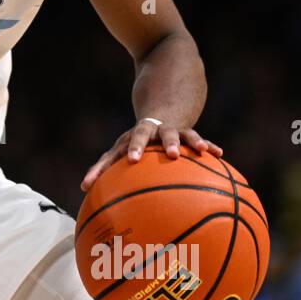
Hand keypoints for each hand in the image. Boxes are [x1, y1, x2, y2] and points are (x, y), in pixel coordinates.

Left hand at [80, 120, 222, 191]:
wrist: (158, 111)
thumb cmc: (134, 143)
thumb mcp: (119, 150)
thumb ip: (102, 169)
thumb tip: (81, 188)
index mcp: (130, 139)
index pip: (121, 146)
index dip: (125, 153)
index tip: (130, 161)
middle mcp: (148, 132)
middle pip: (146, 134)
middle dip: (151, 143)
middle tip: (164, 153)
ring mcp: (168, 130)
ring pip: (177, 133)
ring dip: (187, 141)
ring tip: (200, 150)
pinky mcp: (186, 133)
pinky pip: (198, 139)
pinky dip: (207, 145)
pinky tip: (219, 154)